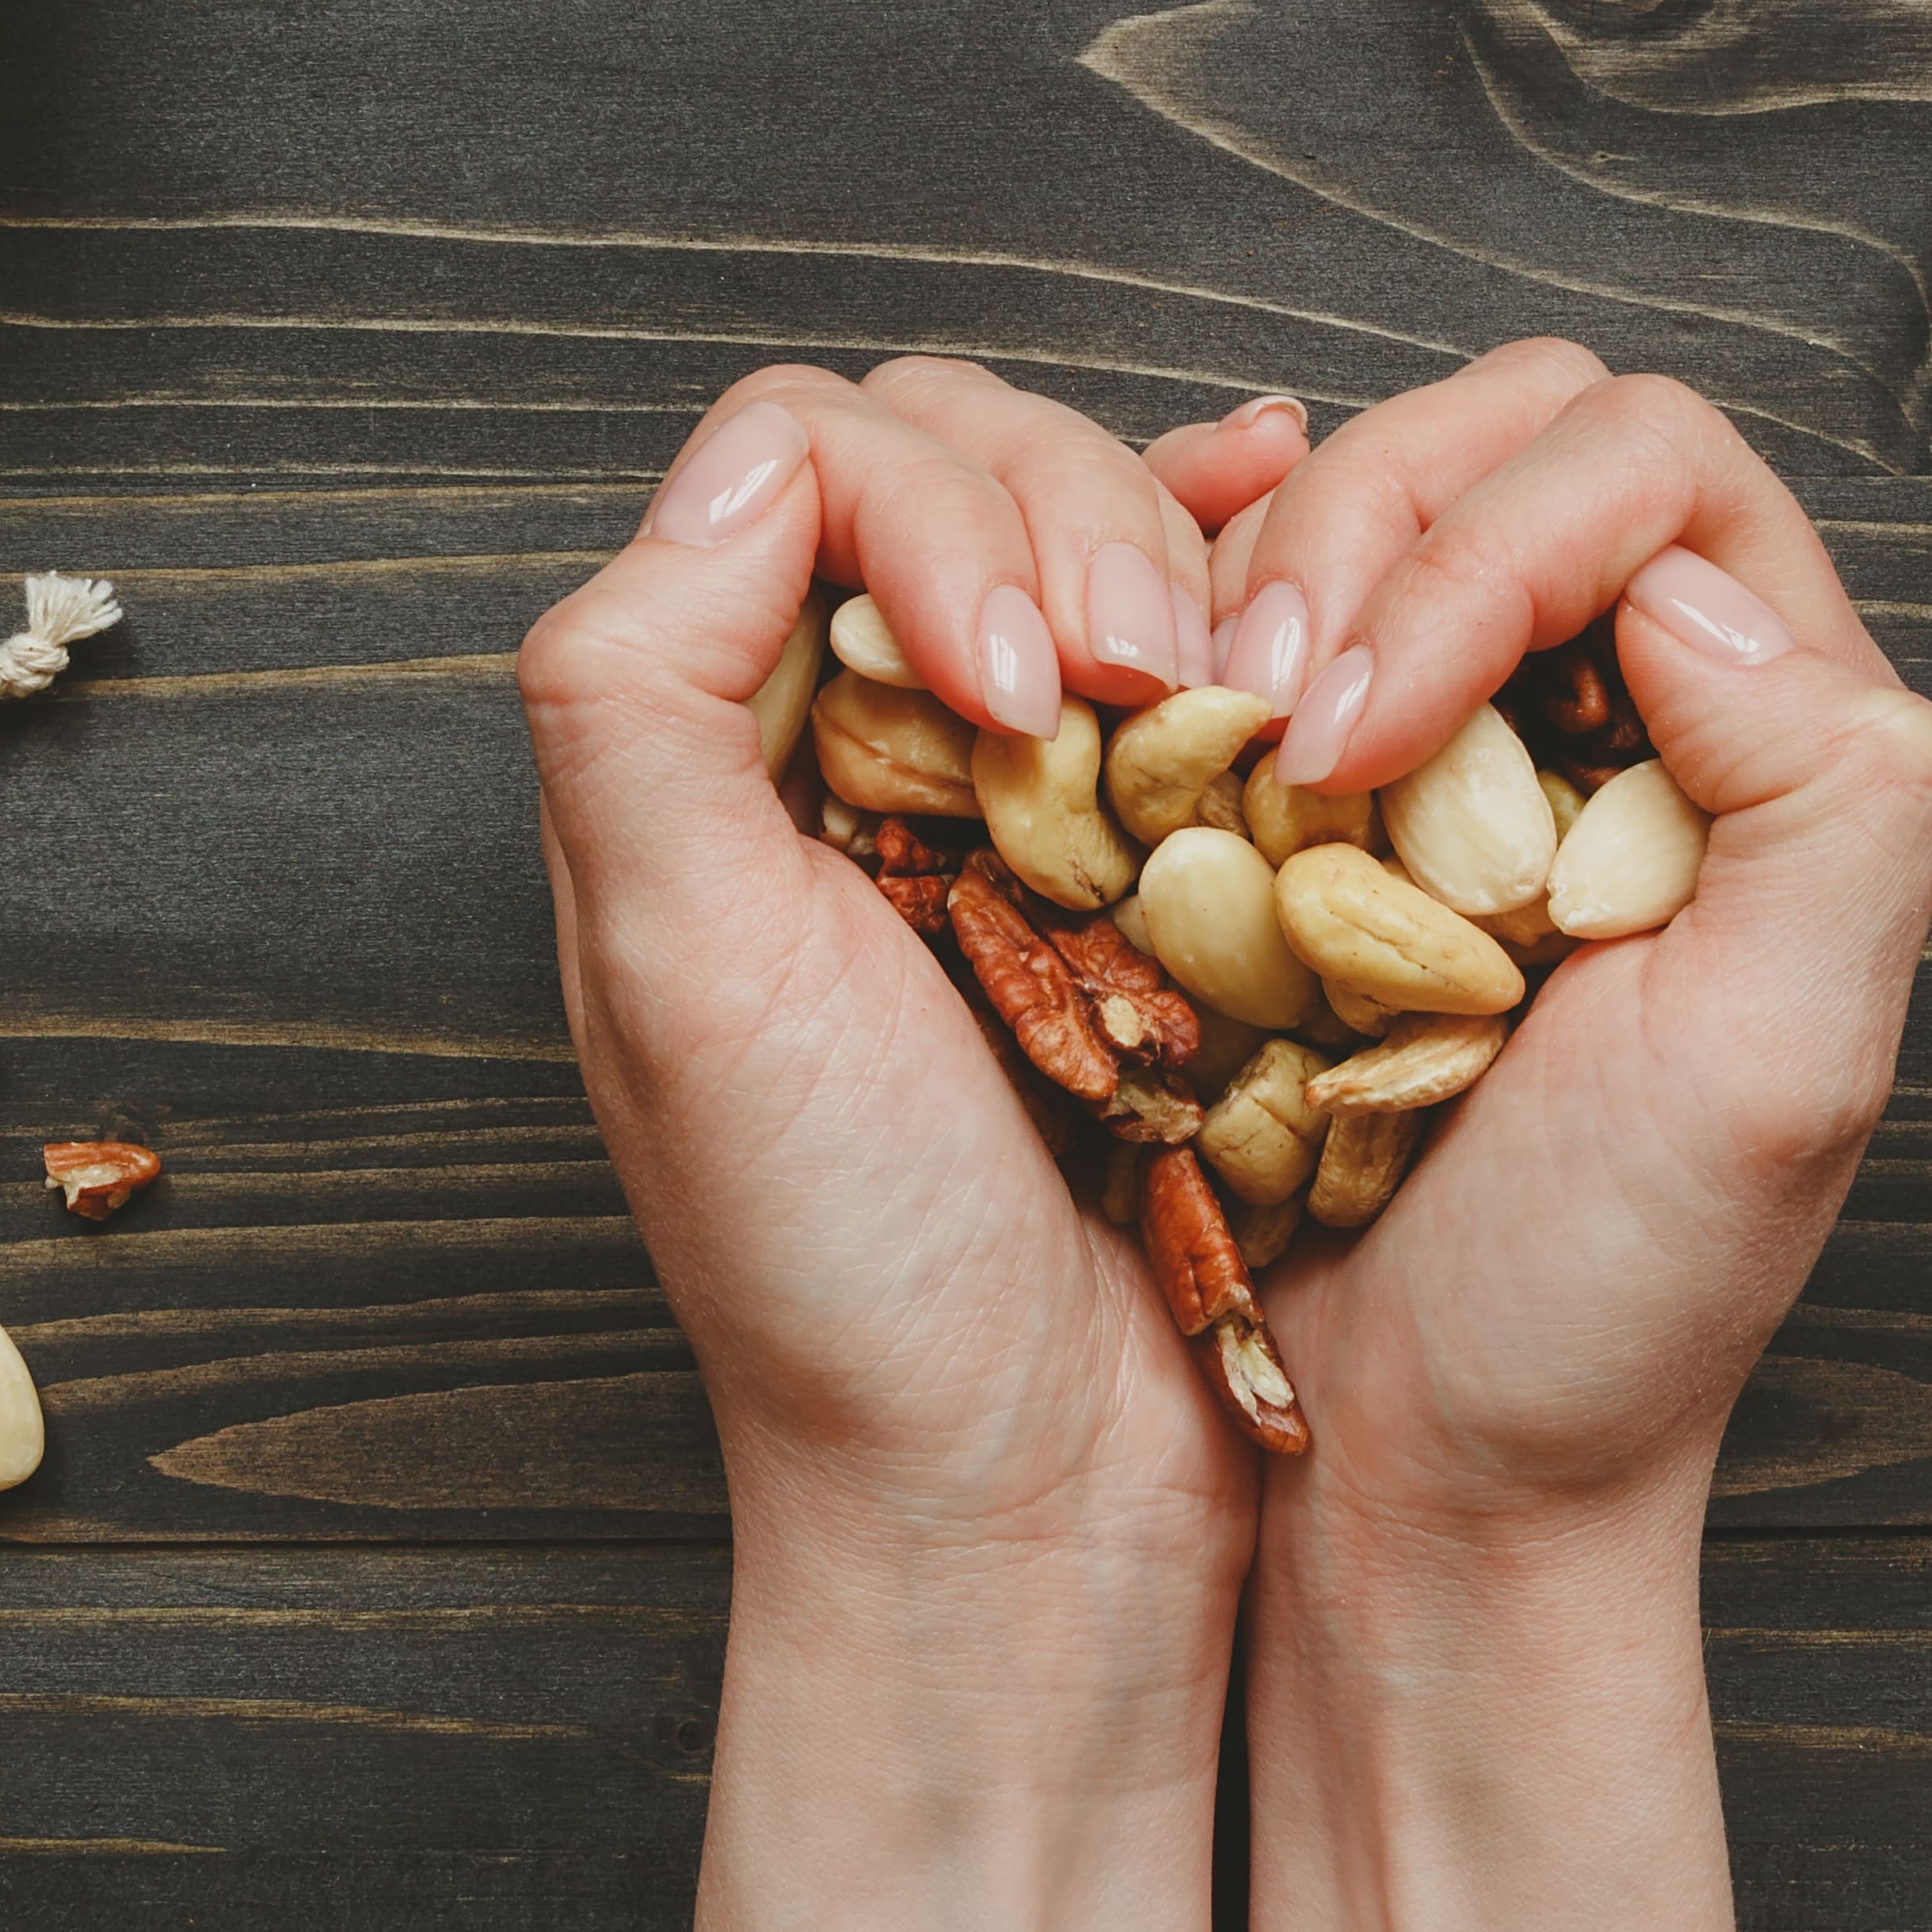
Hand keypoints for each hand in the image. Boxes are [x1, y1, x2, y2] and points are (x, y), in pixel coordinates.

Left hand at [516, 360, 1305, 1931]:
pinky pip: (1210, 612)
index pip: (808, 457)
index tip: (1016, 686)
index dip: (929, 512)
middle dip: (1069, 520)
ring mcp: (1019, 773)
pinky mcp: (1165, 830)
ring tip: (1234, 690)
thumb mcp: (679, 974)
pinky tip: (1292, 517)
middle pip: (959, 448)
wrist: (1034, 1483)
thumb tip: (759, 459)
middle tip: (1137, 688)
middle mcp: (854, 729)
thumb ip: (639, 692)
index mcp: (720, 745)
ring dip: (1178, 552)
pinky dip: (1254, 545)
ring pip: (1098, 514)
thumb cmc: (844, 1264)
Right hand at [1214, 340, 1931, 1931]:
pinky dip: (1180, 646)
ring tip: (1199, 746)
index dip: (1496, 537)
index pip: (1646, 463)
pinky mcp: (1310, 793)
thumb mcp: (1777, 1071)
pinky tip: (1146, 745)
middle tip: (1272, 722)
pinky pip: (1240, 618)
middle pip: (1504, 435)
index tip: (1367, 725)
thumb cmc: (1601, 1308)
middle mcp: (1627, 698)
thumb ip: (1826, 798)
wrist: (1412, 1474)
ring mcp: (1460, 736)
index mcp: (1770, 727)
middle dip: (1366, 531)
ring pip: (1357, 500)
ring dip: (1259, 587)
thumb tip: (1691, 585)